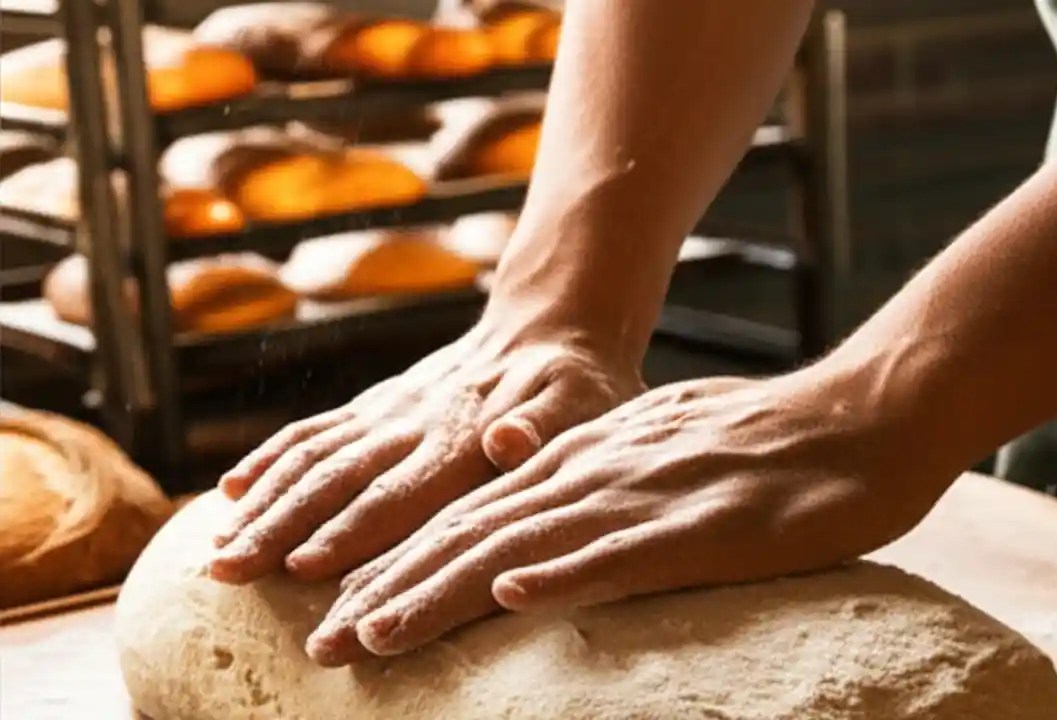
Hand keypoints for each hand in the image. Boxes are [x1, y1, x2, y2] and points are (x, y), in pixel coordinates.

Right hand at [206, 315, 642, 584]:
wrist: (552, 325)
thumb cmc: (579, 385)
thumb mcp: (584, 406)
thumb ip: (545, 426)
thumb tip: (507, 441)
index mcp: (464, 437)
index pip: (401, 494)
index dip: (352, 532)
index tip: (303, 568)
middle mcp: (414, 422)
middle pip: (338, 481)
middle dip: (281, 529)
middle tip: (230, 573)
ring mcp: (389, 411)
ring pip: (313, 459)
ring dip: (264, 503)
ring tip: (217, 550)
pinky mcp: (377, 403)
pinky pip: (315, 430)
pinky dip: (271, 459)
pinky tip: (233, 489)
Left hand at [305, 372, 949, 665]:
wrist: (862, 416)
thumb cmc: (771, 440)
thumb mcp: (665, 448)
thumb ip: (607, 476)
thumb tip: (558, 517)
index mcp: (587, 459)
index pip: (475, 517)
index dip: (405, 564)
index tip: (345, 610)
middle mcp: (596, 472)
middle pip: (475, 534)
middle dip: (391, 588)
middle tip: (322, 644)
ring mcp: (643, 495)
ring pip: (522, 546)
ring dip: (442, 590)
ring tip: (371, 634)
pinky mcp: (700, 525)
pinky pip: (619, 552)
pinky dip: (560, 573)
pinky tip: (510, 596)